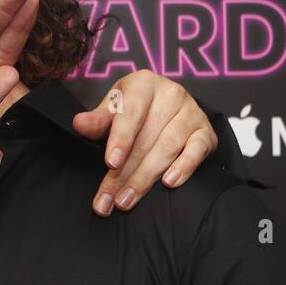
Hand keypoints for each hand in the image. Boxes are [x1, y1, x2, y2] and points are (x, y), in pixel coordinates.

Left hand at [72, 70, 217, 215]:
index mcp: (143, 84)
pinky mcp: (206, 132)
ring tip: (126, 200)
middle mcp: (171, 94)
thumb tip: (79, 124)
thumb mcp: (113, 109)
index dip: (120, 139)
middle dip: (125, 173)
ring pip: (168, 148)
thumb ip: (98, 120)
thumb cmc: (134, 109)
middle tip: (109, 199)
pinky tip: (169, 184)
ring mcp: (192, 112)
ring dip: (146, 178)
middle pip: (146, 138)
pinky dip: (184, 167)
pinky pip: (197, 151)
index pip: (131, 113)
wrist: (169, 106)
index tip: (110, 163)